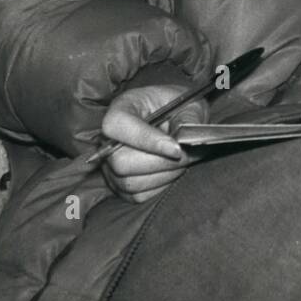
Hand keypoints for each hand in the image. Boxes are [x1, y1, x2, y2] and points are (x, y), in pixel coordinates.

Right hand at [100, 85, 207, 202]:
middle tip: (185, 154)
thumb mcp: (191, 105)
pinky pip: (137, 195)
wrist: (179, 122)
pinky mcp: (119, 184)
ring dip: (164, 175)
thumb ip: (188, 120)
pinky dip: (160, 186)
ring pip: (130, 182)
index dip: (146, 140)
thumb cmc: (182, 108)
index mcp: (123, 106)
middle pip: (121, 161)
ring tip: (181, 160)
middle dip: (161, 162)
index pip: (118, 125)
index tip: (176, 149)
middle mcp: (109, 136)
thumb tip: (184, 142)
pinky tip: (171, 170)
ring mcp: (109, 163)